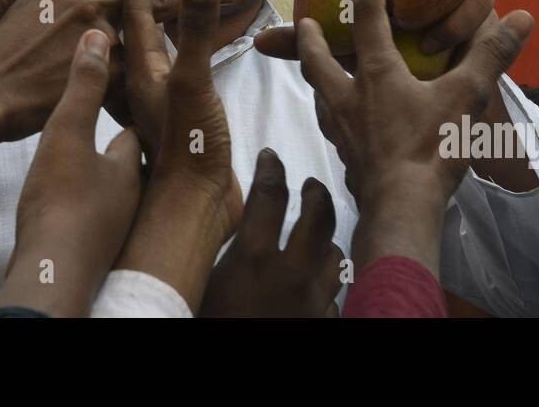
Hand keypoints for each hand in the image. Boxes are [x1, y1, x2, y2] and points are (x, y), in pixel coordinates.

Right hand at [0, 30, 142, 316]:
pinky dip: (87, 201)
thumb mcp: (68, 132)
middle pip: (127, 157)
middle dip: (118, 140)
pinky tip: (69, 202)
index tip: (122, 88)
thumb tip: (100, 36)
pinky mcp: (92, 249)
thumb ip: (84, 86)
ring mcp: (112, 225)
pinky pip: (95, 214)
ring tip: (86, 161)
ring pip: (112, 188)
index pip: (135, 123)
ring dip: (101, 173)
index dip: (127, 105)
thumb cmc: (62, 204)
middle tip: (108, 121)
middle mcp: (130, 195)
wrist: (52, 276)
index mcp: (130, 162)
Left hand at [118, 0, 239, 197]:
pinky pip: (163, 87)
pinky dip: (172, 68)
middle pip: (138, 34)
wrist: (190, 213)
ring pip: (149, 60)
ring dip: (160, 36)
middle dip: (147, 2)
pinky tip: (175, 72)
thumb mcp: (191, 80)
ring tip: (165, 15)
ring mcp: (153, 110)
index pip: (133, 13)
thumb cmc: (186, 148)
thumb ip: (197, 28)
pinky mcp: (169, 130)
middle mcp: (141, 86)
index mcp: (139, 70)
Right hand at [200, 149, 343, 317]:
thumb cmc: (213, 325)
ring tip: (318, 239)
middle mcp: (292, 274)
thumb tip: (220, 232)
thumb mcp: (204, 288)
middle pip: (319, 218)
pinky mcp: (326, 323)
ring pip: (335, 256)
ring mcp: (315, 301)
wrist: (248, 382)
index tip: (270, 156)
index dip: (271, 170)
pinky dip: (325, 286)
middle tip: (311, 185)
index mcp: (253, 259)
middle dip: (316, 194)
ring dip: (326, 242)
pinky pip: (334, 297)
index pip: (268, 197)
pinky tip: (315, 288)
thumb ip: (219, 258)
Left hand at [297, 0, 532, 209]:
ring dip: (315, 75)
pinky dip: (330, 116)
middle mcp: (349, 96)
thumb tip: (521, 17)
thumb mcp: (465, 97)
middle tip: (302, 22)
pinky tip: (338, 122)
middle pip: (318, 58)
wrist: (401, 209)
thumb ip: (491, 55)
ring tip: (313, 70)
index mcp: (376, 73)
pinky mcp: (345, 157)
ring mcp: (341, 129)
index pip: (368, 13)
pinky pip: (330, 128)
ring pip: (318, 94)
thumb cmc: (430, 150)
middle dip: (310, 36)